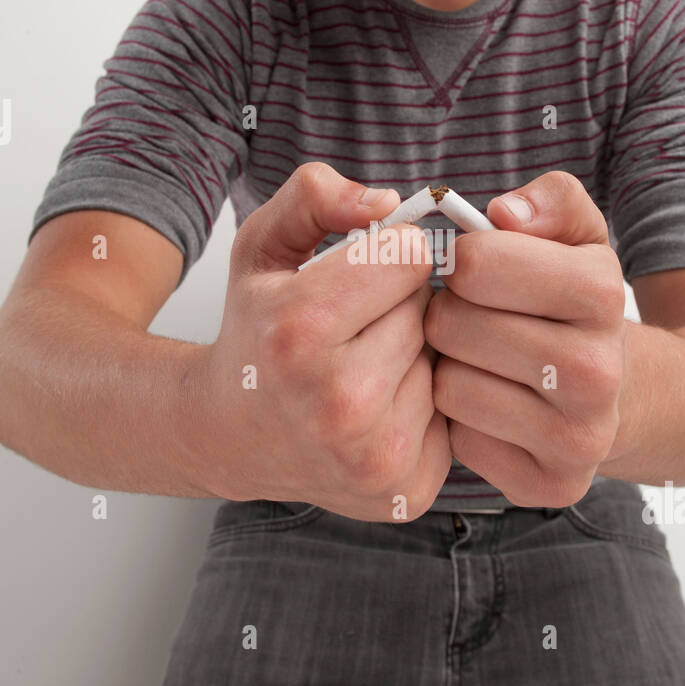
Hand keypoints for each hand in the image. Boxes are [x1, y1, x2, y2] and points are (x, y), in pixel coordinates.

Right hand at [185, 162, 450, 519]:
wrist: (230, 436)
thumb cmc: (255, 334)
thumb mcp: (263, 246)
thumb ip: (315, 195)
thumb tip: (388, 200)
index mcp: (300, 331)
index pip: (410, 257)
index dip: (388, 258)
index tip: (357, 278)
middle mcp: (339, 402)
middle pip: (431, 312)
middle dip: (401, 309)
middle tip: (356, 331)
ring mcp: (374, 456)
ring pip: (447, 364)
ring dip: (418, 358)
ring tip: (365, 368)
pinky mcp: (404, 490)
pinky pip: (454, 415)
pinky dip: (426, 406)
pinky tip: (381, 409)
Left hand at [424, 171, 626, 507]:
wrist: (628, 394)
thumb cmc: (575, 303)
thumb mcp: (578, 236)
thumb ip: (551, 201)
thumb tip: (505, 213)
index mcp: (602, 294)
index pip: (476, 264)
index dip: (463, 261)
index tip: (476, 270)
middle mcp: (599, 374)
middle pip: (454, 325)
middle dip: (450, 313)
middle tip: (473, 319)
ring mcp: (578, 439)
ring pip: (449, 387)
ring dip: (449, 369)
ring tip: (480, 361)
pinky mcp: (548, 485)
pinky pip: (458, 442)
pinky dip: (459, 422)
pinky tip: (489, 405)